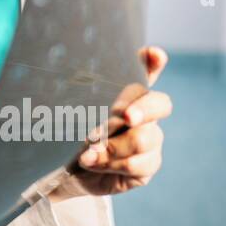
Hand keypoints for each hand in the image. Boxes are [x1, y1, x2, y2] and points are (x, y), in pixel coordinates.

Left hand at [66, 46, 170, 195]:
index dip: (154, 62)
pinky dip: (111, 163)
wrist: (65, 171)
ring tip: (88, 152)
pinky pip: (139, 164)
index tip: (154, 54)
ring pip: (145, 138)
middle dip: (142, 109)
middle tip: (125, 116)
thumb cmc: (70, 136)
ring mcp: (150, 141)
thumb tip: (110, 69)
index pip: (148, 71)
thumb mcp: (74, 110)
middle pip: (160, 104)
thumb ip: (90, 89)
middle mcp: (145, 114)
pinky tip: (93, 163)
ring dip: (113, 146)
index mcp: (127, 94)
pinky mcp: (147, 166)